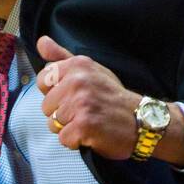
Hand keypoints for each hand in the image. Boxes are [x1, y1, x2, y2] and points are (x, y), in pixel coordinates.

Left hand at [36, 34, 183, 164]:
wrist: (142, 120)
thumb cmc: (112, 97)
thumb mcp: (91, 70)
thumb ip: (62, 57)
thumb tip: (41, 41)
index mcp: (78, 65)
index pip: (42, 80)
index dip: (55, 93)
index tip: (74, 95)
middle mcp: (78, 81)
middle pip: (46, 106)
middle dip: (62, 113)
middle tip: (86, 111)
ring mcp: (81, 103)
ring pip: (53, 124)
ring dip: (69, 128)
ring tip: (89, 121)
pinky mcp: (84, 125)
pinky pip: (63, 138)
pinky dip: (75, 141)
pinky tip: (91, 134)